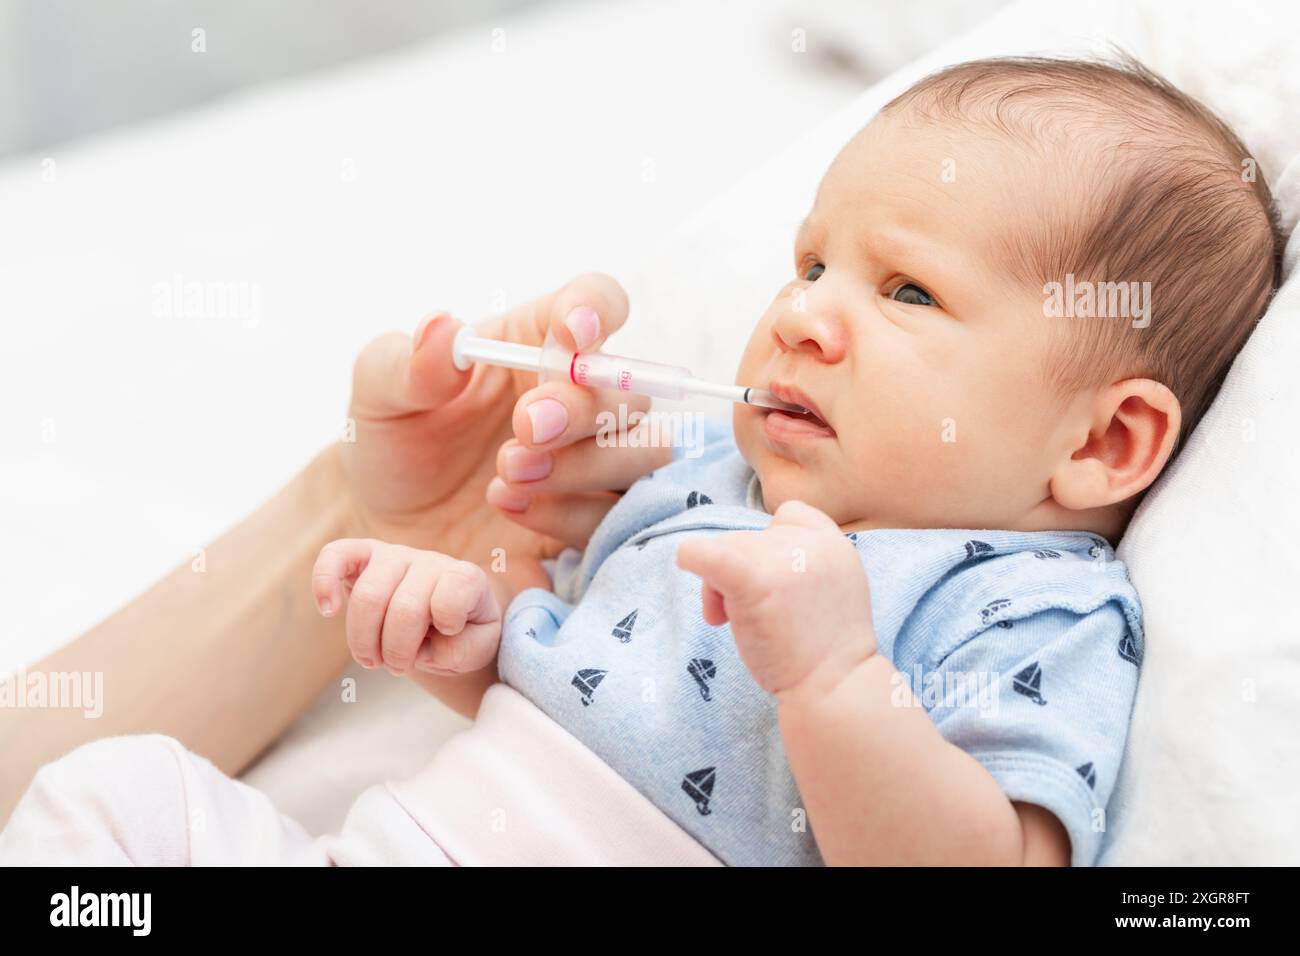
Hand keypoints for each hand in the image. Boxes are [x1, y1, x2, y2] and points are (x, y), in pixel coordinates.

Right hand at [312, 539, 500, 675]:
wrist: (442, 619)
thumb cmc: (461, 633)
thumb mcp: (480, 648)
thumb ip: (463, 650)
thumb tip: (427, 648)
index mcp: (465, 579)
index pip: (454, 593)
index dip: (448, 621)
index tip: (448, 632)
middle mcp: (429, 562)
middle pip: (404, 607)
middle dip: (397, 650)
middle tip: (398, 668)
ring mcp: (394, 557)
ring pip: (369, 596)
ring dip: (365, 640)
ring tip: (373, 660)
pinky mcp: (362, 557)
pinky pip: (335, 555)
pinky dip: (324, 582)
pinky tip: (328, 610)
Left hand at [342, 273, 667, 595]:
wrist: (391, 531)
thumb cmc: (396, 445)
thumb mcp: (380, 395)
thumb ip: (407, 363)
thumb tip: (441, 329)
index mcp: (536, 343)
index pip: (597, 302)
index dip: (598, 310)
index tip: (573, 334)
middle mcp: (579, 397)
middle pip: (631, 388)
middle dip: (582, 409)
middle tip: (524, 430)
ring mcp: (594, 461)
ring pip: (645, 452)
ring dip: (586, 465)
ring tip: (507, 480)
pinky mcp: (594, 519)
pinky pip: (622, 515)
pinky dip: (573, 514)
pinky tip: (513, 511)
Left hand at [675, 500, 876, 696]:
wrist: (836, 688)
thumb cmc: (823, 649)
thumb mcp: (829, 588)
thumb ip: (800, 562)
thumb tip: (739, 554)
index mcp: (834, 543)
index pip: (788, 515)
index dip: (769, 546)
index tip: (774, 585)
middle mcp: (813, 544)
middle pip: (749, 537)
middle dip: (740, 571)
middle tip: (744, 617)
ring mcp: (785, 561)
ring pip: (727, 548)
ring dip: (720, 585)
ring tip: (731, 623)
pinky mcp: (756, 584)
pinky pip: (710, 555)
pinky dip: (693, 556)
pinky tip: (687, 562)